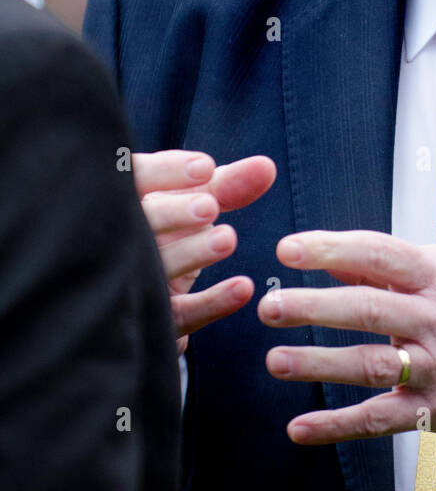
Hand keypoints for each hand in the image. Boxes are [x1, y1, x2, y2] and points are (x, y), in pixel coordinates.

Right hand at [133, 150, 275, 354]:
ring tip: (228, 239)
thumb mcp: (191, 204)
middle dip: (173, 214)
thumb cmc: (168, 231)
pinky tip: (243, 288)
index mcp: (121, 198)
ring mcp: (127, 283)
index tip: (206, 167)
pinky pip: (178, 315)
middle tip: (210, 207)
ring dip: (191, 254)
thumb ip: (226, 185)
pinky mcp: (148, 322)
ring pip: (155, 269)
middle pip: (137, 224)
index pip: (134, 177)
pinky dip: (211, 302)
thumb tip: (267, 167)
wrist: (143, 295)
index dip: (166, 172)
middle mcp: (114, 237)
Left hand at [257, 229, 435, 444]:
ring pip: (370, 364)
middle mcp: (435, 318)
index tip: (288, 250)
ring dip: (318, 363)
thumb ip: (389, 266)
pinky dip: (337, 426)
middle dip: (313, 306)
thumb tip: (332, 258)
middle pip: (367, 309)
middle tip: (270, 306)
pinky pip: (380, 419)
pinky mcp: (434, 410)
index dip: (330, 249)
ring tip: (276, 360)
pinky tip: (300, 428)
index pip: (378, 253)